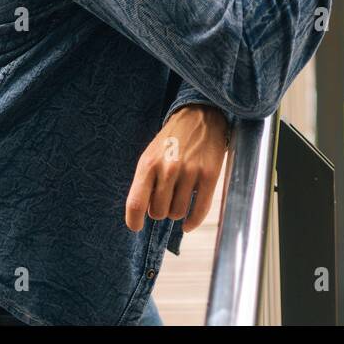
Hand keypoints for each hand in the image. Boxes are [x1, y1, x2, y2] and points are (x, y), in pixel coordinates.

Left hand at [125, 105, 228, 233]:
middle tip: (165, 200)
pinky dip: (193, 222)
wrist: (201, 116)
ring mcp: (190, 172)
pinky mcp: (210, 175)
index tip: (136, 226)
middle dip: (160, 211)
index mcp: (149, 164)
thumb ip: (145, 182)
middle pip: (158, 212)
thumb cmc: (173, 140)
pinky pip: (199, 210)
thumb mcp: (151, 155)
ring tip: (179, 198)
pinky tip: (189, 223)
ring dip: (176, 212)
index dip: (134, 221)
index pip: (136, 203)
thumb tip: (143, 214)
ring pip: (177, 213)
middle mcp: (168, 169)